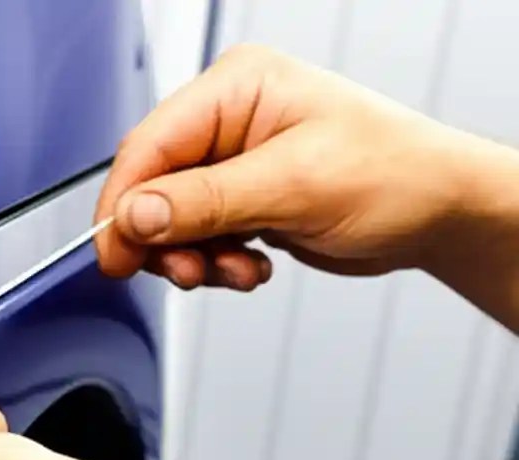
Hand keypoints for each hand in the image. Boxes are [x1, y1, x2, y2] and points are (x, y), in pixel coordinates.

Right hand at [94, 43, 504, 290]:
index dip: (125, 204)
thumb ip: (205, 202)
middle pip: (153, 186)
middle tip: (187, 272)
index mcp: (236, 88)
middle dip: (166, 238)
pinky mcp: (241, 196)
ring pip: (171, 219)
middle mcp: (229, 118)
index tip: (117, 254)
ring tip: (236, 270)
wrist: (442, 213)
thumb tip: (135, 216)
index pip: (149, 145)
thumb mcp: (294, 186)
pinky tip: (250, 266)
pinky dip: (215, 262)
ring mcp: (233, 159)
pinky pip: (197, 235)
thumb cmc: (396, 175)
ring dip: (195, 257)